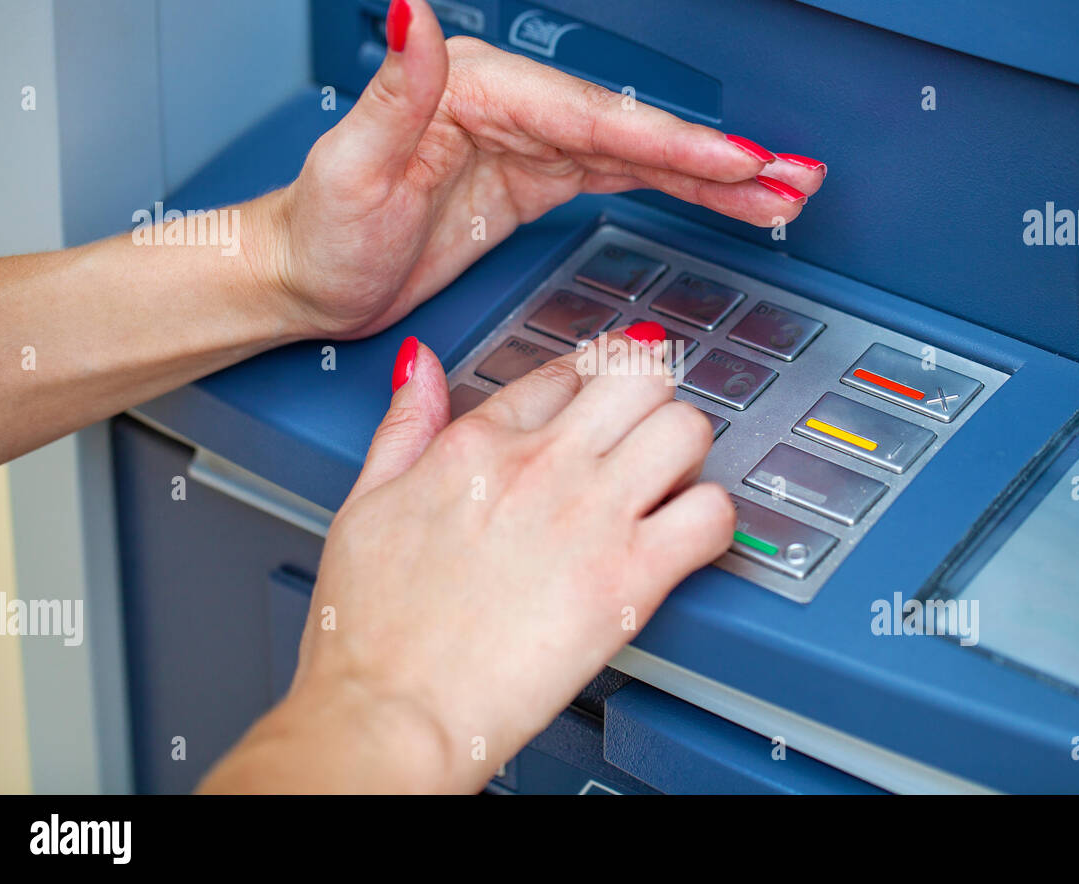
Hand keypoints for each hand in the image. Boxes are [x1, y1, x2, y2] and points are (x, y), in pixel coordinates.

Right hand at [200, 327, 732, 791]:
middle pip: (638, 378)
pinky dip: (713, 521)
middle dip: (649, 397)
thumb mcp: (366, 503)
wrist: (395, 711)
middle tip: (644, 429)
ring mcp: (592, 515)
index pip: (564, 371)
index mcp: (479, 446)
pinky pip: (712, 515)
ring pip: (685, 430)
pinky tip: (687, 538)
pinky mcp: (631, 576)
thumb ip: (403, 426)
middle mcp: (543, 465)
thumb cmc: (374, 629)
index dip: (594, 374)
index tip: (605, 384)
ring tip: (669, 482)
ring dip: (685, 452)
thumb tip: (420, 366)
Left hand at [262, 0, 826, 339]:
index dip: (672, 142)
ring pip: (638, 154)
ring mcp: (527, 144)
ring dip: (712, 176)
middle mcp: (510, 108)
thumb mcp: (350, 167)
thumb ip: (395, 91)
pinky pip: (618, 176)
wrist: (305, 276)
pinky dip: (673, 188)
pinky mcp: (532, 180)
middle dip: (718, 159)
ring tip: (782, 193)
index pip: (594, 117)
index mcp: (475, 91)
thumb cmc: (320, 230)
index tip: (737, 161)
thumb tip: (415, 16)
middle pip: (634, 131)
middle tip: (792, 177)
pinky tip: (719, 197)